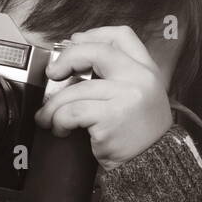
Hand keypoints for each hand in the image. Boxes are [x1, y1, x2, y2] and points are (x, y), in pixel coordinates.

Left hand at [35, 26, 173, 170]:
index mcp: (146, 70)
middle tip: (53, 74)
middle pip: (95, 52)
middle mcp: (139, 79)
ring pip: (76, 90)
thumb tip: (76, 48)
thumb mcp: (139, 96)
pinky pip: (72, 112)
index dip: (93, 35)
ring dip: (54, 105)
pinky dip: (59, 121)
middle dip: (67, 59)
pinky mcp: (111, 118)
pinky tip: (60, 130)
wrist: (151, 166)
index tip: (73, 44)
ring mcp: (126, 97)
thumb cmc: (139, 134)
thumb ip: (116, 74)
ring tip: (49, 118)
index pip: (122, 36)